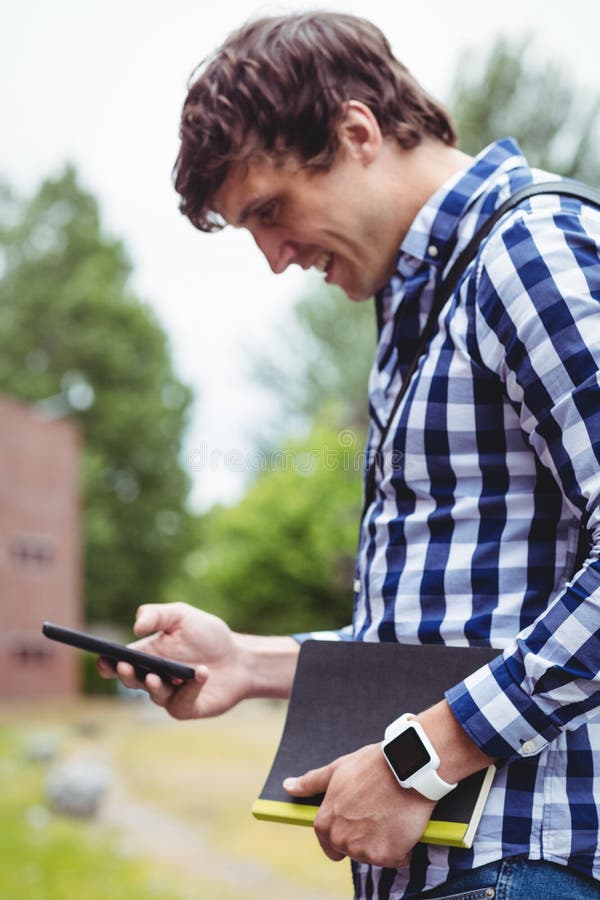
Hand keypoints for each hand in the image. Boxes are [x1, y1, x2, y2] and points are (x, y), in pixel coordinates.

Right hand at [96, 602, 251, 718]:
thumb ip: (157, 615)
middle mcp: (154, 677)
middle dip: (126, 674)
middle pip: (131, 680)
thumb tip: (136, 627)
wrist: (239, 657)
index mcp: (147, 655)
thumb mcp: (182, 616)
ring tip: (157, 675)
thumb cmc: (208, 635)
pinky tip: (200, 673)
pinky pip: (181, 703)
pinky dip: (189, 688)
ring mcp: (169, 695)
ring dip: (155, 685)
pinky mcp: (187, 708)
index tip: (104, 659)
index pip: (119, 663)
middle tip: (127, 665)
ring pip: (154, 695)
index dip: (107, 664)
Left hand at [283, 743, 435, 866]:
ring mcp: (362, 849)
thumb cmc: (371, 765)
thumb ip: (311, 782)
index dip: (346, 831)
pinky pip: (395, 859)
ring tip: (391, 814)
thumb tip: (287, 786)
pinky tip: (403, 824)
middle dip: (365, 836)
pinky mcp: (385, 856)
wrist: (406, 767)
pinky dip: (402, 847)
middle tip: (378, 812)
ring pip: (373, 855)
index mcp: (324, 822)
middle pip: (352, 850)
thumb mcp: (338, 769)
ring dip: (384, 841)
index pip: (328, 843)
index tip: (358, 822)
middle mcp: (339, 839)